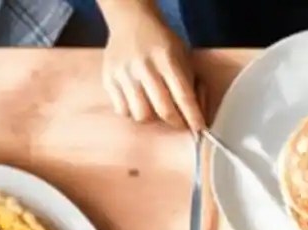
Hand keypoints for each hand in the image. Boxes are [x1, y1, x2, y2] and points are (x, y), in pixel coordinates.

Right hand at [102, 3, 202, 130]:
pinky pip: (122, 110)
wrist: (131, 22)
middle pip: (163, 110)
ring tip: (155, 107)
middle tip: (180, 121)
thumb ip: (191, 84)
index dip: (193, 117)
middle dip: (176, 122)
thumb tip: (197, 115)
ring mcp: (123, 74)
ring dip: (152, 118)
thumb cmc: (162, 43)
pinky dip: (133, 111)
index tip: (199, 129)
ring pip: (141, 115)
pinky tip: (139, 101)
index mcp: (167, 59)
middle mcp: (144, 67)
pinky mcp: (108, 79)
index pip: (183, 96)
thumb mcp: (184, 56)